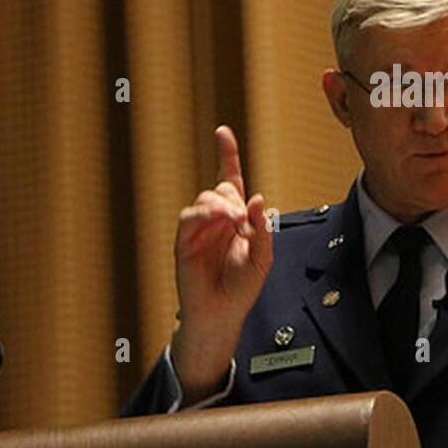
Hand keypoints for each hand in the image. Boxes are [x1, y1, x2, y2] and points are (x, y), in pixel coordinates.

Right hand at [170, 125, 272, 396]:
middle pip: (221, 188)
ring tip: (233, 222)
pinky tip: (218, 220)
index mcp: (235, 219)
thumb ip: (262, 230)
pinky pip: (190, 217)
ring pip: (206, 198)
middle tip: (242, 219)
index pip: (230, 180)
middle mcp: (216, 220)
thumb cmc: (241, 288)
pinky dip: (205, 214)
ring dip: (222, 205)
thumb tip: (257, 200)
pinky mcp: (185, 241)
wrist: (221, 315)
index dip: (226, 155)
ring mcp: (199, 229)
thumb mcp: (263, 258)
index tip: (222, 132)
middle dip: (233, 197)